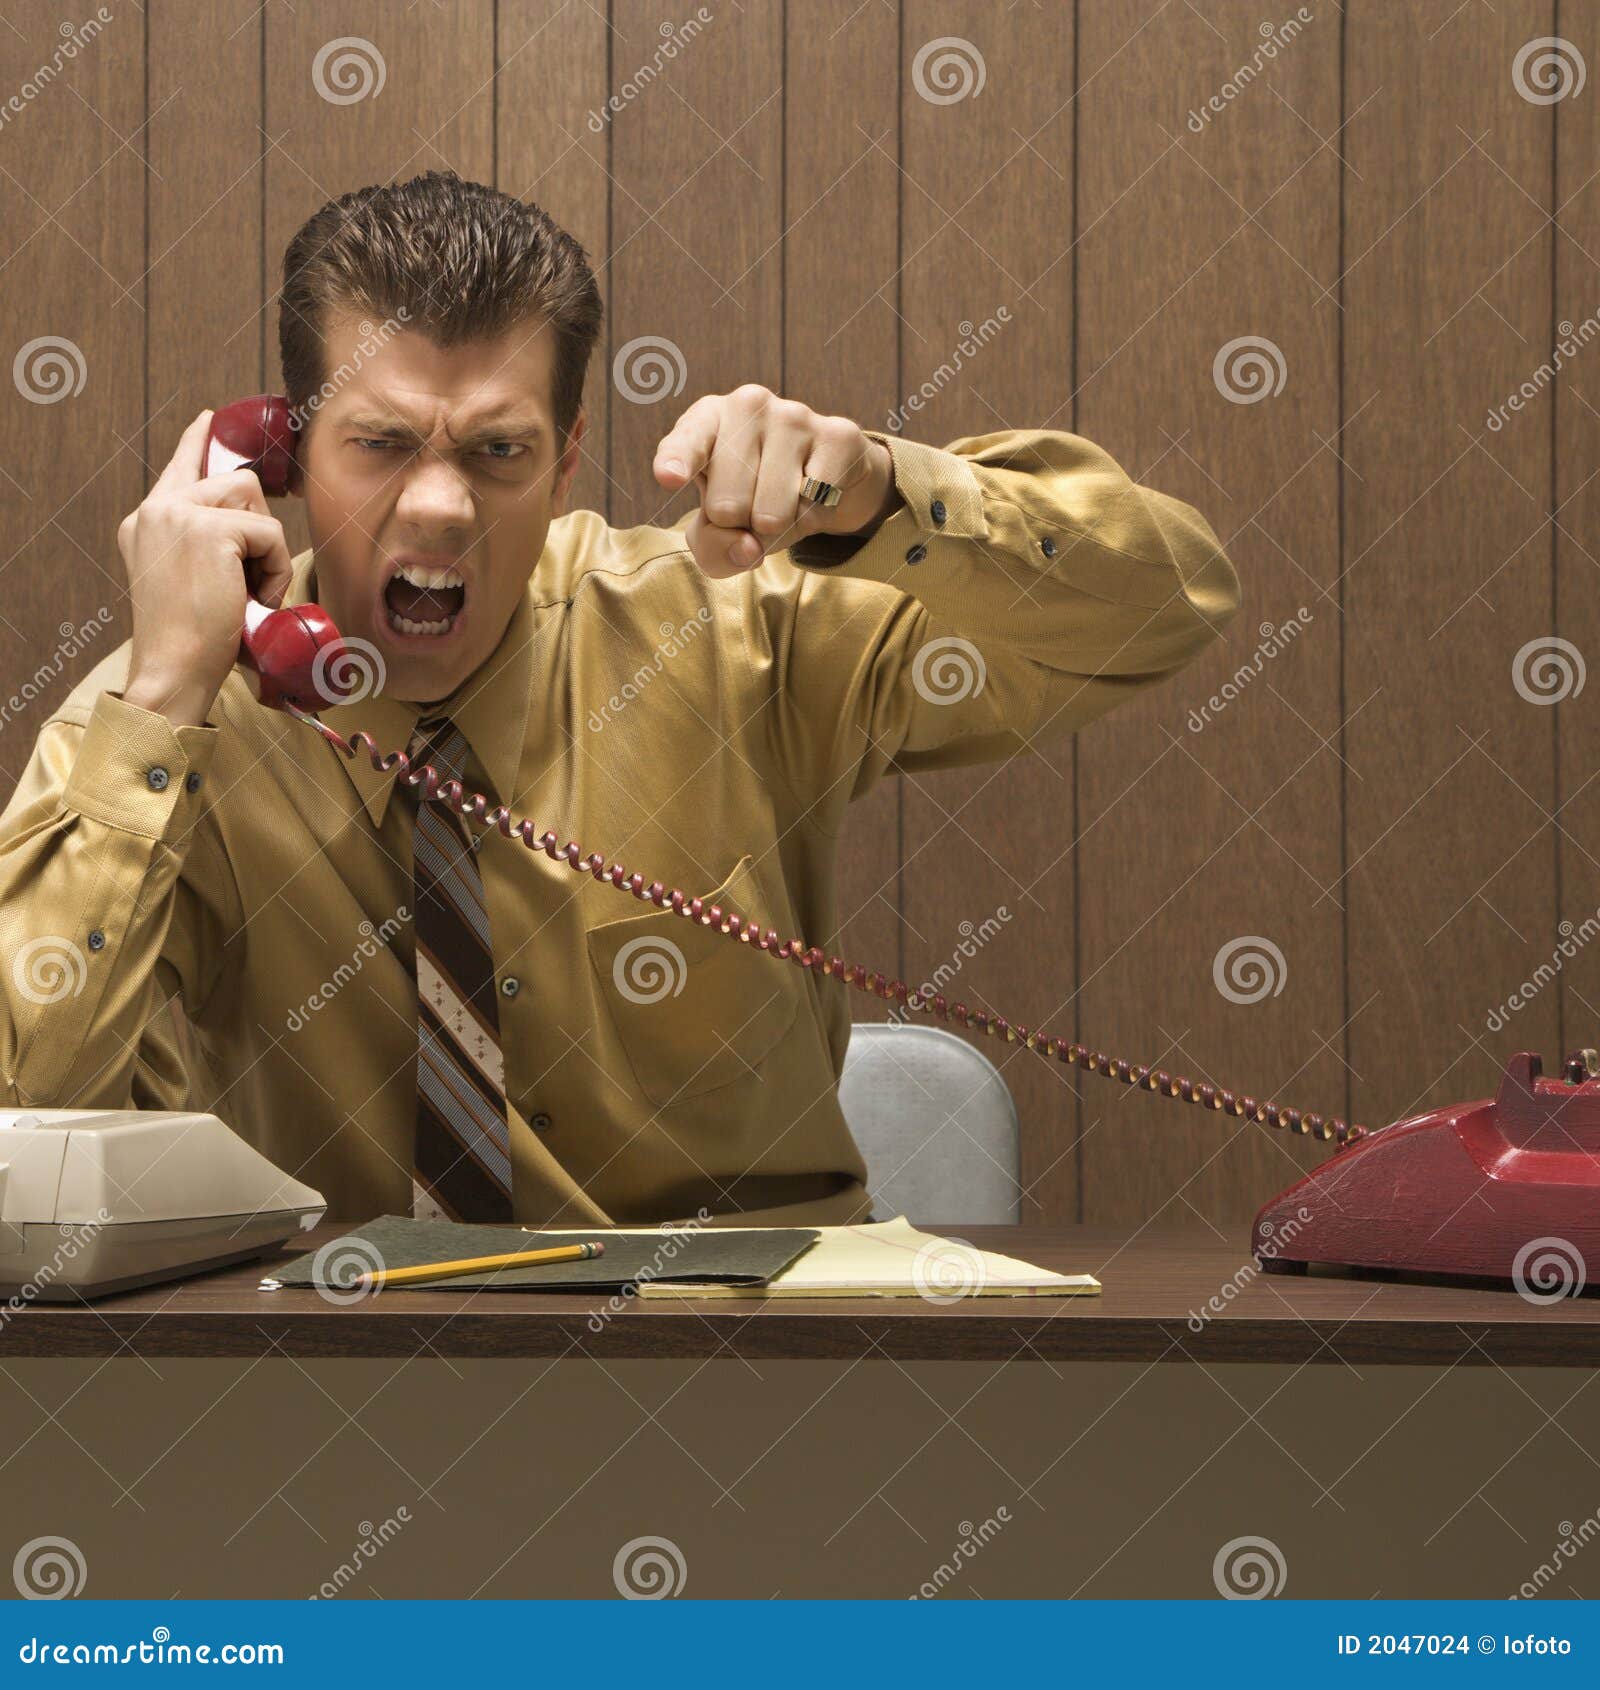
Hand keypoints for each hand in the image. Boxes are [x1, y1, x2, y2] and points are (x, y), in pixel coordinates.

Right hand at [117, 409, 294, 724]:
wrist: (173, 669)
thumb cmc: (191, 641)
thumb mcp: (188, 580)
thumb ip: (203, 544)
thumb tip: (246, 525)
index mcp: (145, 521)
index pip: (179, 466)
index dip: (198, 442)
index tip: (210, 418)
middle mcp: (155, 509)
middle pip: (237, 483)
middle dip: (260, 528)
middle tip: (250, 579)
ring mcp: (177, 513)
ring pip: (255, 502)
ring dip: (267, 550)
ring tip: (247, 591)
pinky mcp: (207, 527)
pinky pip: (270, 533)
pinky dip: (274, 568)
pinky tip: (253, 598)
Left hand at [652, 385, 898, 577]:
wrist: (823, 471)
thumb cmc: (753, 495)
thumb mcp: (717, 523)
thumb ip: (713, 547)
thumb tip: (748, 549)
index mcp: (706, 419)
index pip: (688, 442)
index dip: (677, 462)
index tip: (667, 477)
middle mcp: (747, 405)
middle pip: (728, 506)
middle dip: (738, 528)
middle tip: (750, 507)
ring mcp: (794, 415)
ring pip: (772, 514)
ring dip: (777, 529)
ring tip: (781, 501)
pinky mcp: (837, 436)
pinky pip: (814, 510)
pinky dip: (812, 519)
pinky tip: (813, 490)